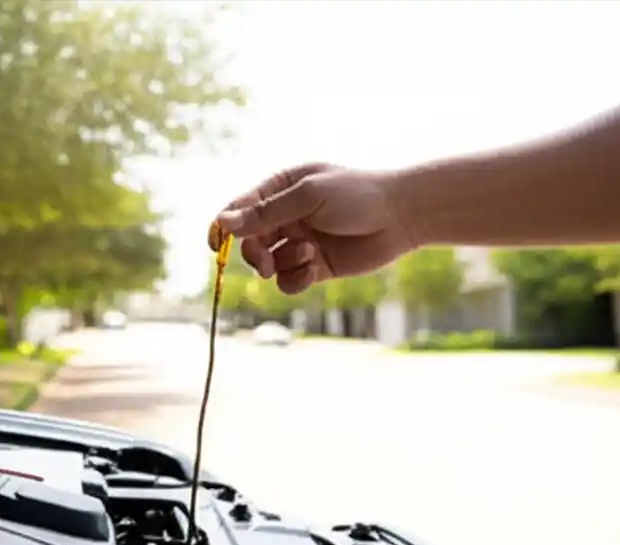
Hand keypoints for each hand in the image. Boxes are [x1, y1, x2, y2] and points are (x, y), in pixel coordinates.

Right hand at [211, 163, 416, 293]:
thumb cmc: (357, 195)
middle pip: (249, 242)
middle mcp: (286, 216)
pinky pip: (289, 281)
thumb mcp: (307, 197)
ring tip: (308, 255)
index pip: (239, 209)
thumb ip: (264, 213)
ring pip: (268, 264)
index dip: (224, 227)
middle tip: (264, 262)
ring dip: (281, 263)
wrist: (403, 216)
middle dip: (253, 254)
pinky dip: (295, 279)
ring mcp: (299, 242)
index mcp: (280, 189)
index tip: (216, 245)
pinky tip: (313, 270)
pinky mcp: (314, 266)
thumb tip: (222, 222)